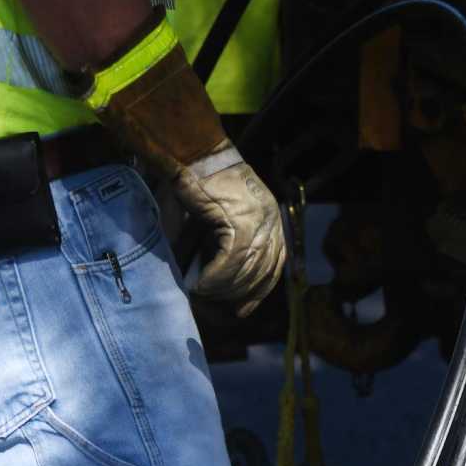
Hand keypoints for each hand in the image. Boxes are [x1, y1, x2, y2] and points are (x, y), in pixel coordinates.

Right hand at [87, 40, 285, 313]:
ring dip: (225, 290)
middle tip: (211, 310)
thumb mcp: (216, 223)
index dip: (254, 295)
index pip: (272, 270)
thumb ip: (223, 253)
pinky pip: (235, 258)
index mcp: (270, 222)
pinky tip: (201, 286)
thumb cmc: (198, 187)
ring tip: (203, 297)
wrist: (193, 153)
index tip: (236, 312)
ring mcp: (260, 218)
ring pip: (249, 269)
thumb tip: (216, 296)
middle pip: (262, 273)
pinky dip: (218, 277)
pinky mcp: (241, 217)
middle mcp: (271, 221)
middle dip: (236, 297)